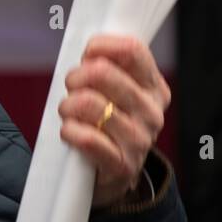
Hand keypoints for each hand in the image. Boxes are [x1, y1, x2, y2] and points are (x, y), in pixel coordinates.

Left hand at [59, 34, 170, 208]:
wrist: (110, 174)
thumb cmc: (105, 122)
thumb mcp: (114, 91)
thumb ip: (107, 66)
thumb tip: (91, 49)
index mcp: (154, 87)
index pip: (132, 49)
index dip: (99, 47)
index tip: (86, 57)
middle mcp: (152, 112)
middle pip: (102, 72)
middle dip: (75, 77)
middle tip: (72, 89)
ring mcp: (140, 140)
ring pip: (89, 103)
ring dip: (67, 106)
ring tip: (69, 113)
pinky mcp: (123, 165)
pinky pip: (87, 138)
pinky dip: (69, 131)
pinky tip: (70, 133)